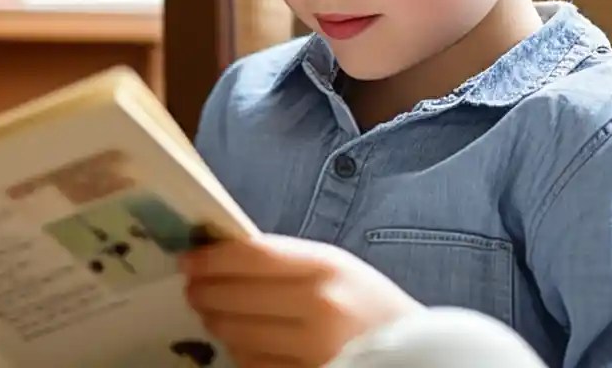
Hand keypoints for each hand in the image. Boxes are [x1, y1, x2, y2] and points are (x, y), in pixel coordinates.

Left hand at [180, 233, 423, 367]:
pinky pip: (253, 366)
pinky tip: (240, 340)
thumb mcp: (337, 269)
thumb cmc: (370, 307)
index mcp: (328, 268)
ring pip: (237, 335)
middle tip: (192, 288)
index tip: (188, 259)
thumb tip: (221, 255)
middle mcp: (320, 308)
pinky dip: (240, 352)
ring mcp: (314, 350)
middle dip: (204, 292)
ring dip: (217, 323)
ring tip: (213, 313)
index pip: (252, 256)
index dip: (212, 258)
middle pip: (235, 297)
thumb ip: (286, 261)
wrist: (423, 358)